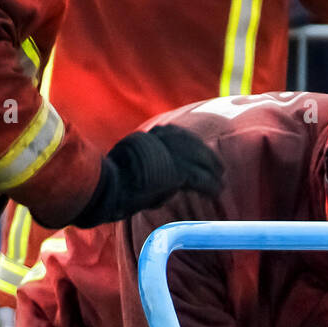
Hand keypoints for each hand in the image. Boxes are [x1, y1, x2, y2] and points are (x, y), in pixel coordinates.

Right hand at [70, 124, 223, 228]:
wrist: (106, 190)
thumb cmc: (110, 189)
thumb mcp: (127, 171)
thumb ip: (145, 170)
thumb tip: (159, 183)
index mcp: (145, 138)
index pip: (172, 135)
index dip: (189, 144)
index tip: (198, 150)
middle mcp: (157, 140)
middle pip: (189, 143)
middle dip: (205, 155)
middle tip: (218, 166)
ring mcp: (167, 154)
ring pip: (198, 159)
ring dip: (211, 170)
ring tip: (221, 179)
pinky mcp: (175, 171)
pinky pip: (199, 178)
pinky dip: (210, 185)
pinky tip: (217, 191)